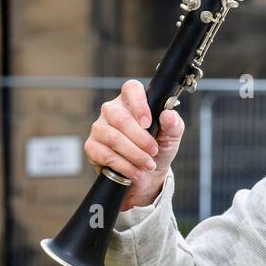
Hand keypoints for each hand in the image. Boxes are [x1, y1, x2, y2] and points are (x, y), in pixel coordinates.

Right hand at [85, 79, 185, 210]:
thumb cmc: (158, 149)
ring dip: (134, 154)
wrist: (148, 176)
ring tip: (148, 165)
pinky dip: (124, 166)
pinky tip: (135, 172)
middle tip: (154, 151)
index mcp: (132, 101)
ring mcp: (99, 128)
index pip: (131, 89)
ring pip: (113, 138)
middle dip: (141, 139)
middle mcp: (112, 110)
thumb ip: (173, 124)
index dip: (139, 105)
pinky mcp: (92, 147)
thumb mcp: (171, 136)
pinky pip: (105, 155)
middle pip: (121, 118)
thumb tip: (168, 115)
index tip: (149, 123)